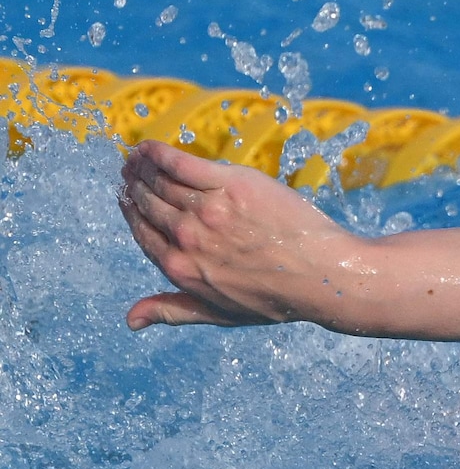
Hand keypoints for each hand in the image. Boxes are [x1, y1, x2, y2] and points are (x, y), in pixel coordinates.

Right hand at [118, 140, 354, 329]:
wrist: (323, 275)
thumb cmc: (276, 296)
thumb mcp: (219, 313)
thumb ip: (173, 311)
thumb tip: (130, 320)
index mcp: (179, 268)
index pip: (141, 231)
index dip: (131, 211)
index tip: (128, 197)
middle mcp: (186, 238)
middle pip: (148, 203)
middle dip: (134, 186)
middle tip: (130, 172)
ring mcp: (207, 210)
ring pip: (161, 181)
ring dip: (143, 167)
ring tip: (138, 158)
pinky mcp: (231, 185)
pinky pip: (182, 163)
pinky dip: (159, 153)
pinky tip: (149, 147)